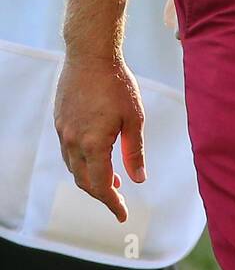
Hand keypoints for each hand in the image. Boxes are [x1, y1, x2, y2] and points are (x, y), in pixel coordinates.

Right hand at [54, 54, 145, 221]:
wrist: (90, 55)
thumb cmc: (117, 83)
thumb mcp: (134, 118)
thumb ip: (134, 151)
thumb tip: (138, 179)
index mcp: (93, 144)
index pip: (100, 185)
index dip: (112, 203)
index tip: (123, 215)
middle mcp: (73, 141)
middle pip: (84, 181)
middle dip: (101, 194)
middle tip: (118, 200)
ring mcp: (63, 131)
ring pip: (73, 167)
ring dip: (90, 178)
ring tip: (111, 179)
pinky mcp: (60, 121)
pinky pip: (68, 151)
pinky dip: (82, 162)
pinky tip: (96, 156)